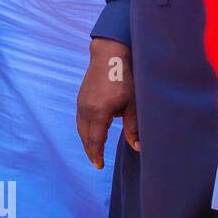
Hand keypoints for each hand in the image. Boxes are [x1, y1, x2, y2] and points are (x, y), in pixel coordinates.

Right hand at [76, 38, 137, 169]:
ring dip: (86, 139)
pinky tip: (93, 129)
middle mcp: (85, 109)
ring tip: (95, 148)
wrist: (110, 52)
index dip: (96, 155)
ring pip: (80, 126)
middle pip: (84, 135)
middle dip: (90, 149)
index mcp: (97, 112)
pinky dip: (85, 127)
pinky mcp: (82, 95)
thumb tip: (137, 147)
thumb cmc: (125, 76)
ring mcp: (81, 101)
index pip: (94, 141)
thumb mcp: (133, 103)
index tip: (99, 166)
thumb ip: (134, 127)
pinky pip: (80, 117)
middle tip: (96, 161)